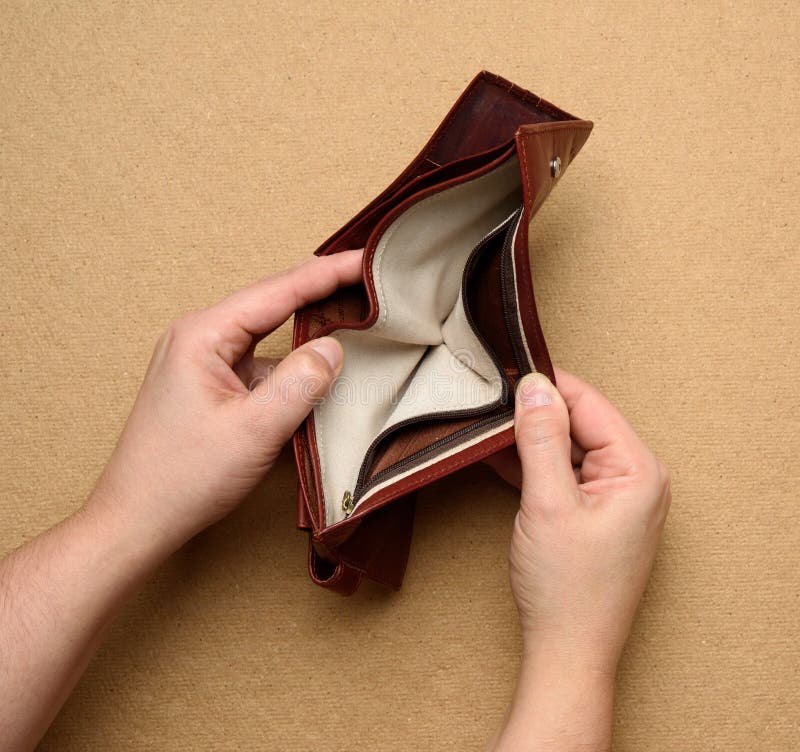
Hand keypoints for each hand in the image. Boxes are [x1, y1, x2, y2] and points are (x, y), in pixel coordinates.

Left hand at [86, 250, 362, 553]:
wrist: (136, 521)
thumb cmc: (181, 477)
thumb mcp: (252, 430)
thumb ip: (300, 384)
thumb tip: (334, 348)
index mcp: (203, 335)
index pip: (277, 291)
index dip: (326, 274)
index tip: (365, 260)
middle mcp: (201, 340)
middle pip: (273, 307)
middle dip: (320, 295)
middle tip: (367, 282)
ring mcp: (205, 364)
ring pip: (270, 342)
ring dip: (307, 341)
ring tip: (353, 328)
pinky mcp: (213, 388)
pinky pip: (261, 369)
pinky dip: (291, 374)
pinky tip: (317, 382)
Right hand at [486, 368, 669, 749]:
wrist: (566, 651)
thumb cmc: (567, 588)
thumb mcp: (548, 502)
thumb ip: (542, 439)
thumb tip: (534, 385)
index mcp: (638, 470)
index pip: (590, 405)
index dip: (547, 385)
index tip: (507, 370)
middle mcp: (633, 478)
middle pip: (578, 423)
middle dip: (534, 412)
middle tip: (488, 397)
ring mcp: (612, 497)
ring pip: (565, 447)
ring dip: (527, 438)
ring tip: (486, 423)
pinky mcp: (591, 512)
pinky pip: (560, 473)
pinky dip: (529, 463)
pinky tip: (495, 452)